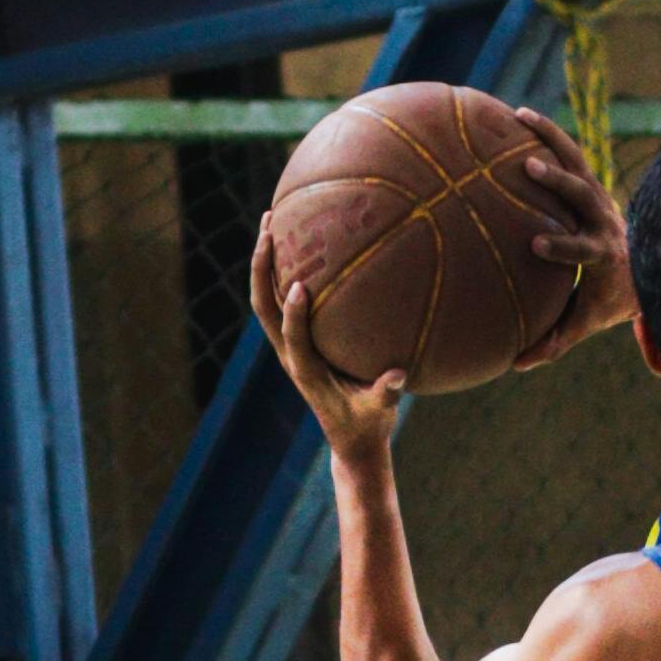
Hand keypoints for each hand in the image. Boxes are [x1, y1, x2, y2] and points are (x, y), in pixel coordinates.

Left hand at [251, 212, 404, 459]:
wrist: (350, 440)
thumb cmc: (367, 426)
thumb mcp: (379, 412)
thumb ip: (386, 393)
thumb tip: (398, 374)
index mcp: (306, 371)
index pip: (293, 337)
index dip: (293, 312)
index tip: (299, 285)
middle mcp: (289, 353)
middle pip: (263, 305)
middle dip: (262, 267)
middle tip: (268, 228)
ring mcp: (288, 344)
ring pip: (266, 298)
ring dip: (264, 260)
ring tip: (271, 220)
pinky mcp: (296, 340)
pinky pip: (283, 300)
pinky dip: (283, 270)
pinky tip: (300, 241)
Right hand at [507, 110, 635, 365]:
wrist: (643, 265)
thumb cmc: (607, 298)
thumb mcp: (585, 322)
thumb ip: (555, 340)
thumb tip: (515, 364)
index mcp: (605, 255)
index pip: (585, 250)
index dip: (564, 246)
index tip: (537, 245)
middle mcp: (605, 220)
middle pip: (585, 196)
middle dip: (560, 184)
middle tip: (530, 169)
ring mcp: (600, 196)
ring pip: (578, 162)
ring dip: (551, 139)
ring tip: (518, 116)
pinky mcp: (592, 181)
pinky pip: (570, 152)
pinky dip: (548, 133)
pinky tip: (517, 115)